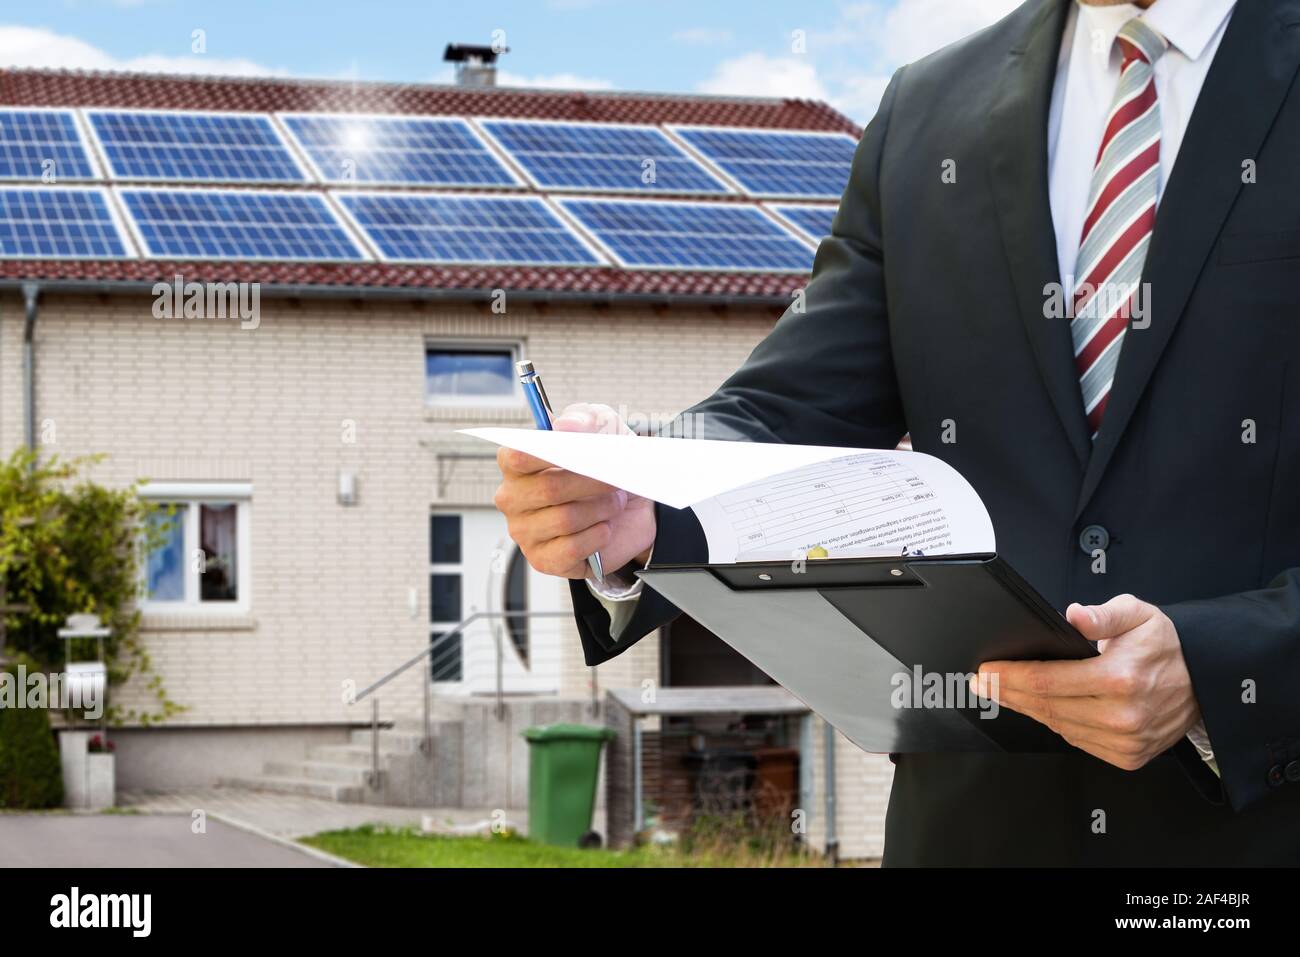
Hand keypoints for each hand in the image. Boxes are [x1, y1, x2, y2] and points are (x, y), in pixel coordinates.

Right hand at [493, 403, 655, 578]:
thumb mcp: (604, 429)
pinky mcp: (544, 560)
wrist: (632, 508)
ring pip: (565, 519)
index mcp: (517, 464)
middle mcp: (513, 498)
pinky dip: (596, 536)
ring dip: (601, 509)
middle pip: (549, 488)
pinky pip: (571, 548)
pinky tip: (604, 528)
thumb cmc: (606, 463)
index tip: (576, 450)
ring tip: (613, 503)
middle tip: (614, 479)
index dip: (546, 453)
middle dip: (591, 483)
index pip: (516, 456)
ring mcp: (525, 532)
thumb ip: (585, 420)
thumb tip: (564, 427)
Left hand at [973, 593, 1200, 770]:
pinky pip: (1078, 741)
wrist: (1206, 681)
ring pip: (1058, 726)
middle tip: (983, 682)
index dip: (1010, 677)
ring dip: (1027, 710)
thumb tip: (1074, 615)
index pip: (1046, 682)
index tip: (986, 670)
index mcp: (1120, 678)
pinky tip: (1041, 709)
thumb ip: (1103, 615)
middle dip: (1008, 692)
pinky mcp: (1128, 756)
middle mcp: (1122, 715)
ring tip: (1005, 693)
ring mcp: (1126, 741)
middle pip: (1046, 707)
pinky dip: (1056, 724)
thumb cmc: (1166, 645)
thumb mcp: (1138, 614)